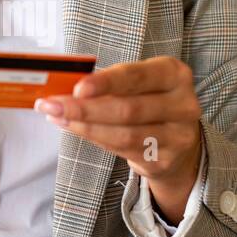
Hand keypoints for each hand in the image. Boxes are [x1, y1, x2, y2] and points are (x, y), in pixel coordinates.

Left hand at [34, 57, 202, 225]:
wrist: (179, 141)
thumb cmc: (150, 101)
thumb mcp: (139, 84)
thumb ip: (110, 84)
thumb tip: (66, 89)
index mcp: (175, 75)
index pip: (137, 76)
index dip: (106, 82)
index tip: (78, 88)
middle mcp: (183, 105)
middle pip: (128, 109)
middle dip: (85, 108)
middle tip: (53, 106)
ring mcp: (177, 137)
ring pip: (124, 134)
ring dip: (85, 127)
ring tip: (59, 117)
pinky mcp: (165, 161)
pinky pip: (123, 151)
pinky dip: (95, 139)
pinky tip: (75, 129)